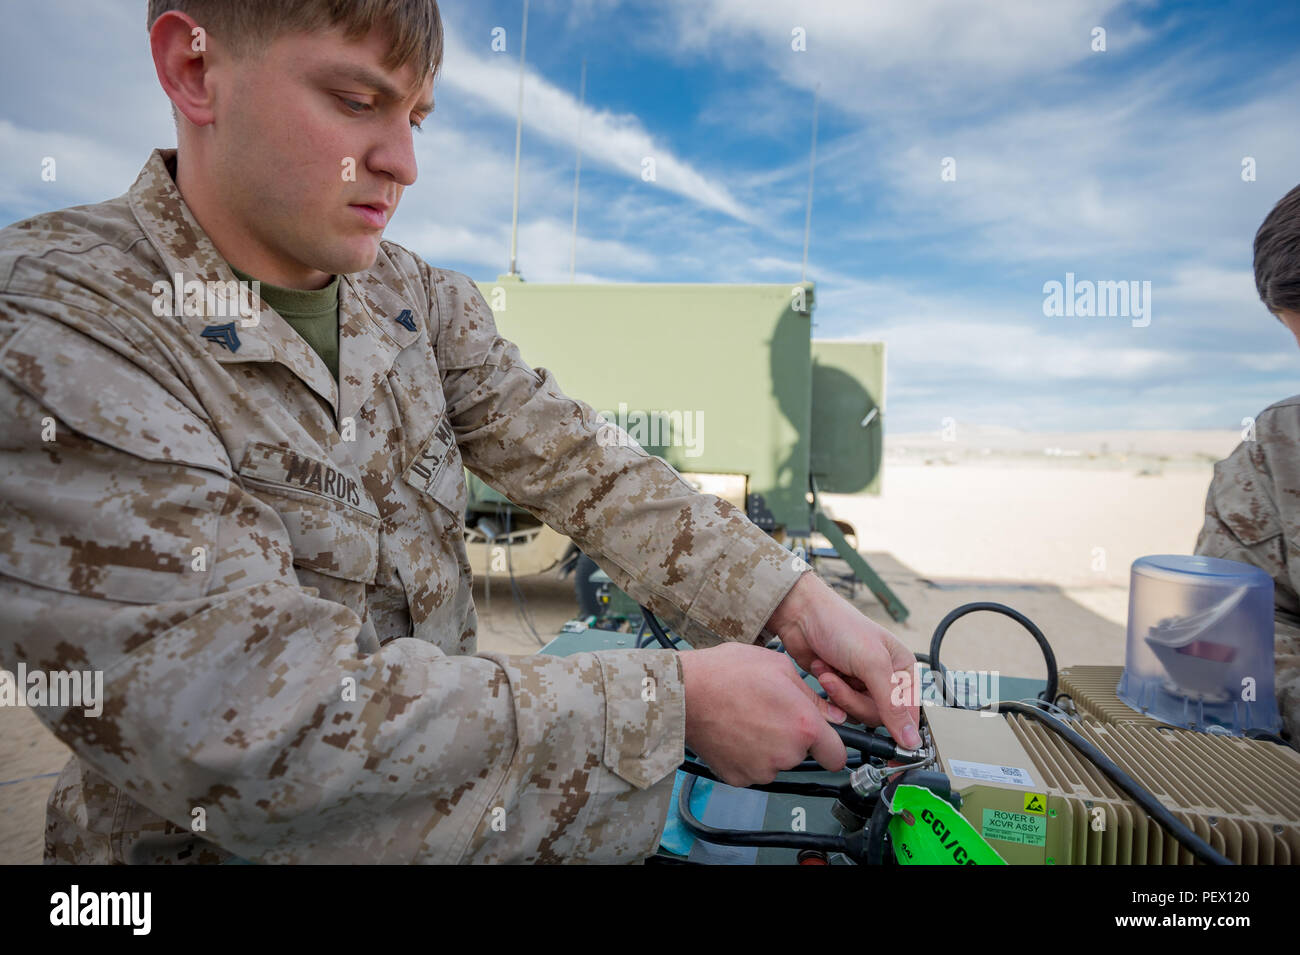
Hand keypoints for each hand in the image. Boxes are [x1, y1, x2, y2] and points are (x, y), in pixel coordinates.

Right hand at [678, 642, 847, 786]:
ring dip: (768, 747)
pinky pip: (752, 769)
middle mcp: (786, 753)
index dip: (831, 747)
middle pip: (801, 754)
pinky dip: (746, 756)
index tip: (824, 742)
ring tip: (747, 718)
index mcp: (803, 725)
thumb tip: (832, 714)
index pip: (837, 756)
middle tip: (768, 712)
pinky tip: (734, 732)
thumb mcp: (779, 667)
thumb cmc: (727, 673)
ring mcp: (761, 769)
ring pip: (776, 762)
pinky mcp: (738, 777)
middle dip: (791, 737)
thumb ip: (812, 696)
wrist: (685, 692)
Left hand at [767, 573, 921, 748]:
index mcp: (902, 669)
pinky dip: (829, 694)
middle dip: (855, 700)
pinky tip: (823, 672)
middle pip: (879, 717)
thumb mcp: (871, 663)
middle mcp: (885, 679)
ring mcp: (861, 685)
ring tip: (829, 672)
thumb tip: (911, 738)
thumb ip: (892, 703)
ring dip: (839, 695)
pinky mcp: (840, 689)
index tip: (895, 752)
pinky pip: (840, 710)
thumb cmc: (840, 625)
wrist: (800, 615)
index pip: (909, 712)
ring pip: (857, 715)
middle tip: (842, 680)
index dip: (901, 729)